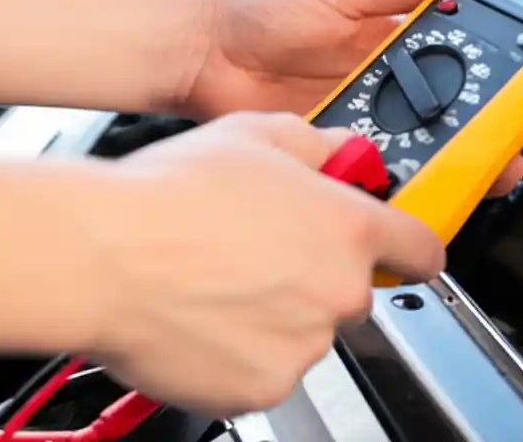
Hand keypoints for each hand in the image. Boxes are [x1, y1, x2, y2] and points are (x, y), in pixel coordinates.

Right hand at [86, 112, 442, 414]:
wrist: (102, 257)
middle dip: (317, 278)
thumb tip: (337, 149)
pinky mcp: (263, 387)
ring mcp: (304, 345)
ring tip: (218, 284)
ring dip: (277, 316)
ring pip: (306, 333)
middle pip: (352, 293)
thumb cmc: (168, 197)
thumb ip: (312, 144)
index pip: (421, 249)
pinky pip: (266, 371)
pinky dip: (242, 355)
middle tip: (262, 257)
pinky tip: (204, 319)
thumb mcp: (253, 135)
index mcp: (348, 229)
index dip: (412, 248)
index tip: (406, 254)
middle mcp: (338, 291)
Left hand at [182, 0, 522, 194]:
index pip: (478, 60)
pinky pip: (389, 176)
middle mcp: (398, 86)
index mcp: (407, 41)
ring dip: (471, 163)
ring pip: (438, 153)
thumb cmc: (263, 11)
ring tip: (492, 168)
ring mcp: (376, 125)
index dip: (516, 77)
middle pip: (470, 116)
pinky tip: (431, 187)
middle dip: (509, 131)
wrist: (205, 53)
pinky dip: (413, 186)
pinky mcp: (348, 155)